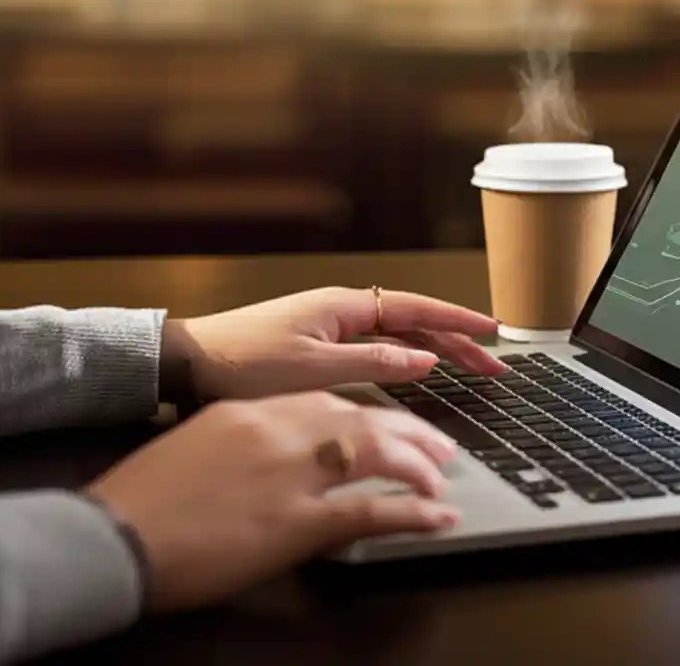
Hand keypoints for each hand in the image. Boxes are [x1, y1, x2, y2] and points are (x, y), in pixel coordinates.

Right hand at [86, 391, 458, 612]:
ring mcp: (293, 473)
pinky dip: (414, 512)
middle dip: (408, 431)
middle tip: (438, 446)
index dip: (368, 413)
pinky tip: (437, 516)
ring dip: (419, 463)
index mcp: (252, 412)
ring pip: (378, 451)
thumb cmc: (144, 501)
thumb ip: (243, 444)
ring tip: (442, 475)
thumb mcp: (198, 452)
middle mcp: (280, 430)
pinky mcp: (299, 520)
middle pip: (363, 418)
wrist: (113, 535)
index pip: (328, 400)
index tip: (389, 424)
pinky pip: (374, 509)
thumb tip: (275, 459)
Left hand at [162, 286, 505, 400]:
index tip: (494, 333)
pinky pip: (377, 346)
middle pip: (413, 321)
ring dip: (435, 349)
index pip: (417, 309)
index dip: (458, 321)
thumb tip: (426, 359)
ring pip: (397, 334)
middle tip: (493, 364)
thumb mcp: (314, 370)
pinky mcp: (316, 346)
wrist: (185, 367)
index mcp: (344, 307)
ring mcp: (329, 327)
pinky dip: (406, 356)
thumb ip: (375, 362)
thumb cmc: (241, 365)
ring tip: (469, 368)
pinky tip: (417, 371)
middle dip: (456, 340)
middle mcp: (341, 311)